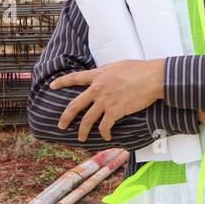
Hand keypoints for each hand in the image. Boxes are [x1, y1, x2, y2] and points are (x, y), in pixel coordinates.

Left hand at [50, 59, 165, 141]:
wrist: (152, 77)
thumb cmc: (140, 69)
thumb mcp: (119, 65)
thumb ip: (107, 72)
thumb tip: (104, 76)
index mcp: (98, 75)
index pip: (75, 78)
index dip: (62, 82)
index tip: (52, 86)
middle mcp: (98, 88)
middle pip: (75, 105)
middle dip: (66, 117)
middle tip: (61, 125)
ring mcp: (105, 101)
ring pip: (87, 120)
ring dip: (83, 131)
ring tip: (81, 138)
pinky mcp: (115, 111)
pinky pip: (105, 126)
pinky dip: (104, 134)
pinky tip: (106, 137)